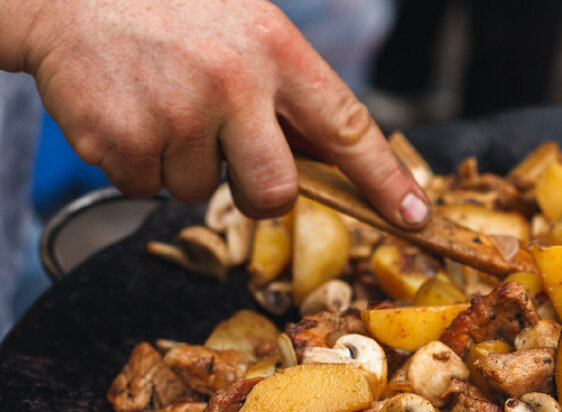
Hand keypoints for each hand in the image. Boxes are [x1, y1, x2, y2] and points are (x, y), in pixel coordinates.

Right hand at [4, 0, 428, 225]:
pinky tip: (126, 109)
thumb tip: (333, 163)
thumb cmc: (171, 11)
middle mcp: (233, 84)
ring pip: (200, 193)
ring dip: (182, 163)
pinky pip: (144, 189)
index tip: (415, 217)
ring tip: (160, 101)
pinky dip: (134, 162)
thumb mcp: (247, 28)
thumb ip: (288, 92)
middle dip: (255, 190)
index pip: (348, 128)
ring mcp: (175, 115)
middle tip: (225, 149)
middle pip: (273, 193)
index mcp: (275, 51)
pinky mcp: (122, 140)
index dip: (385, 180)